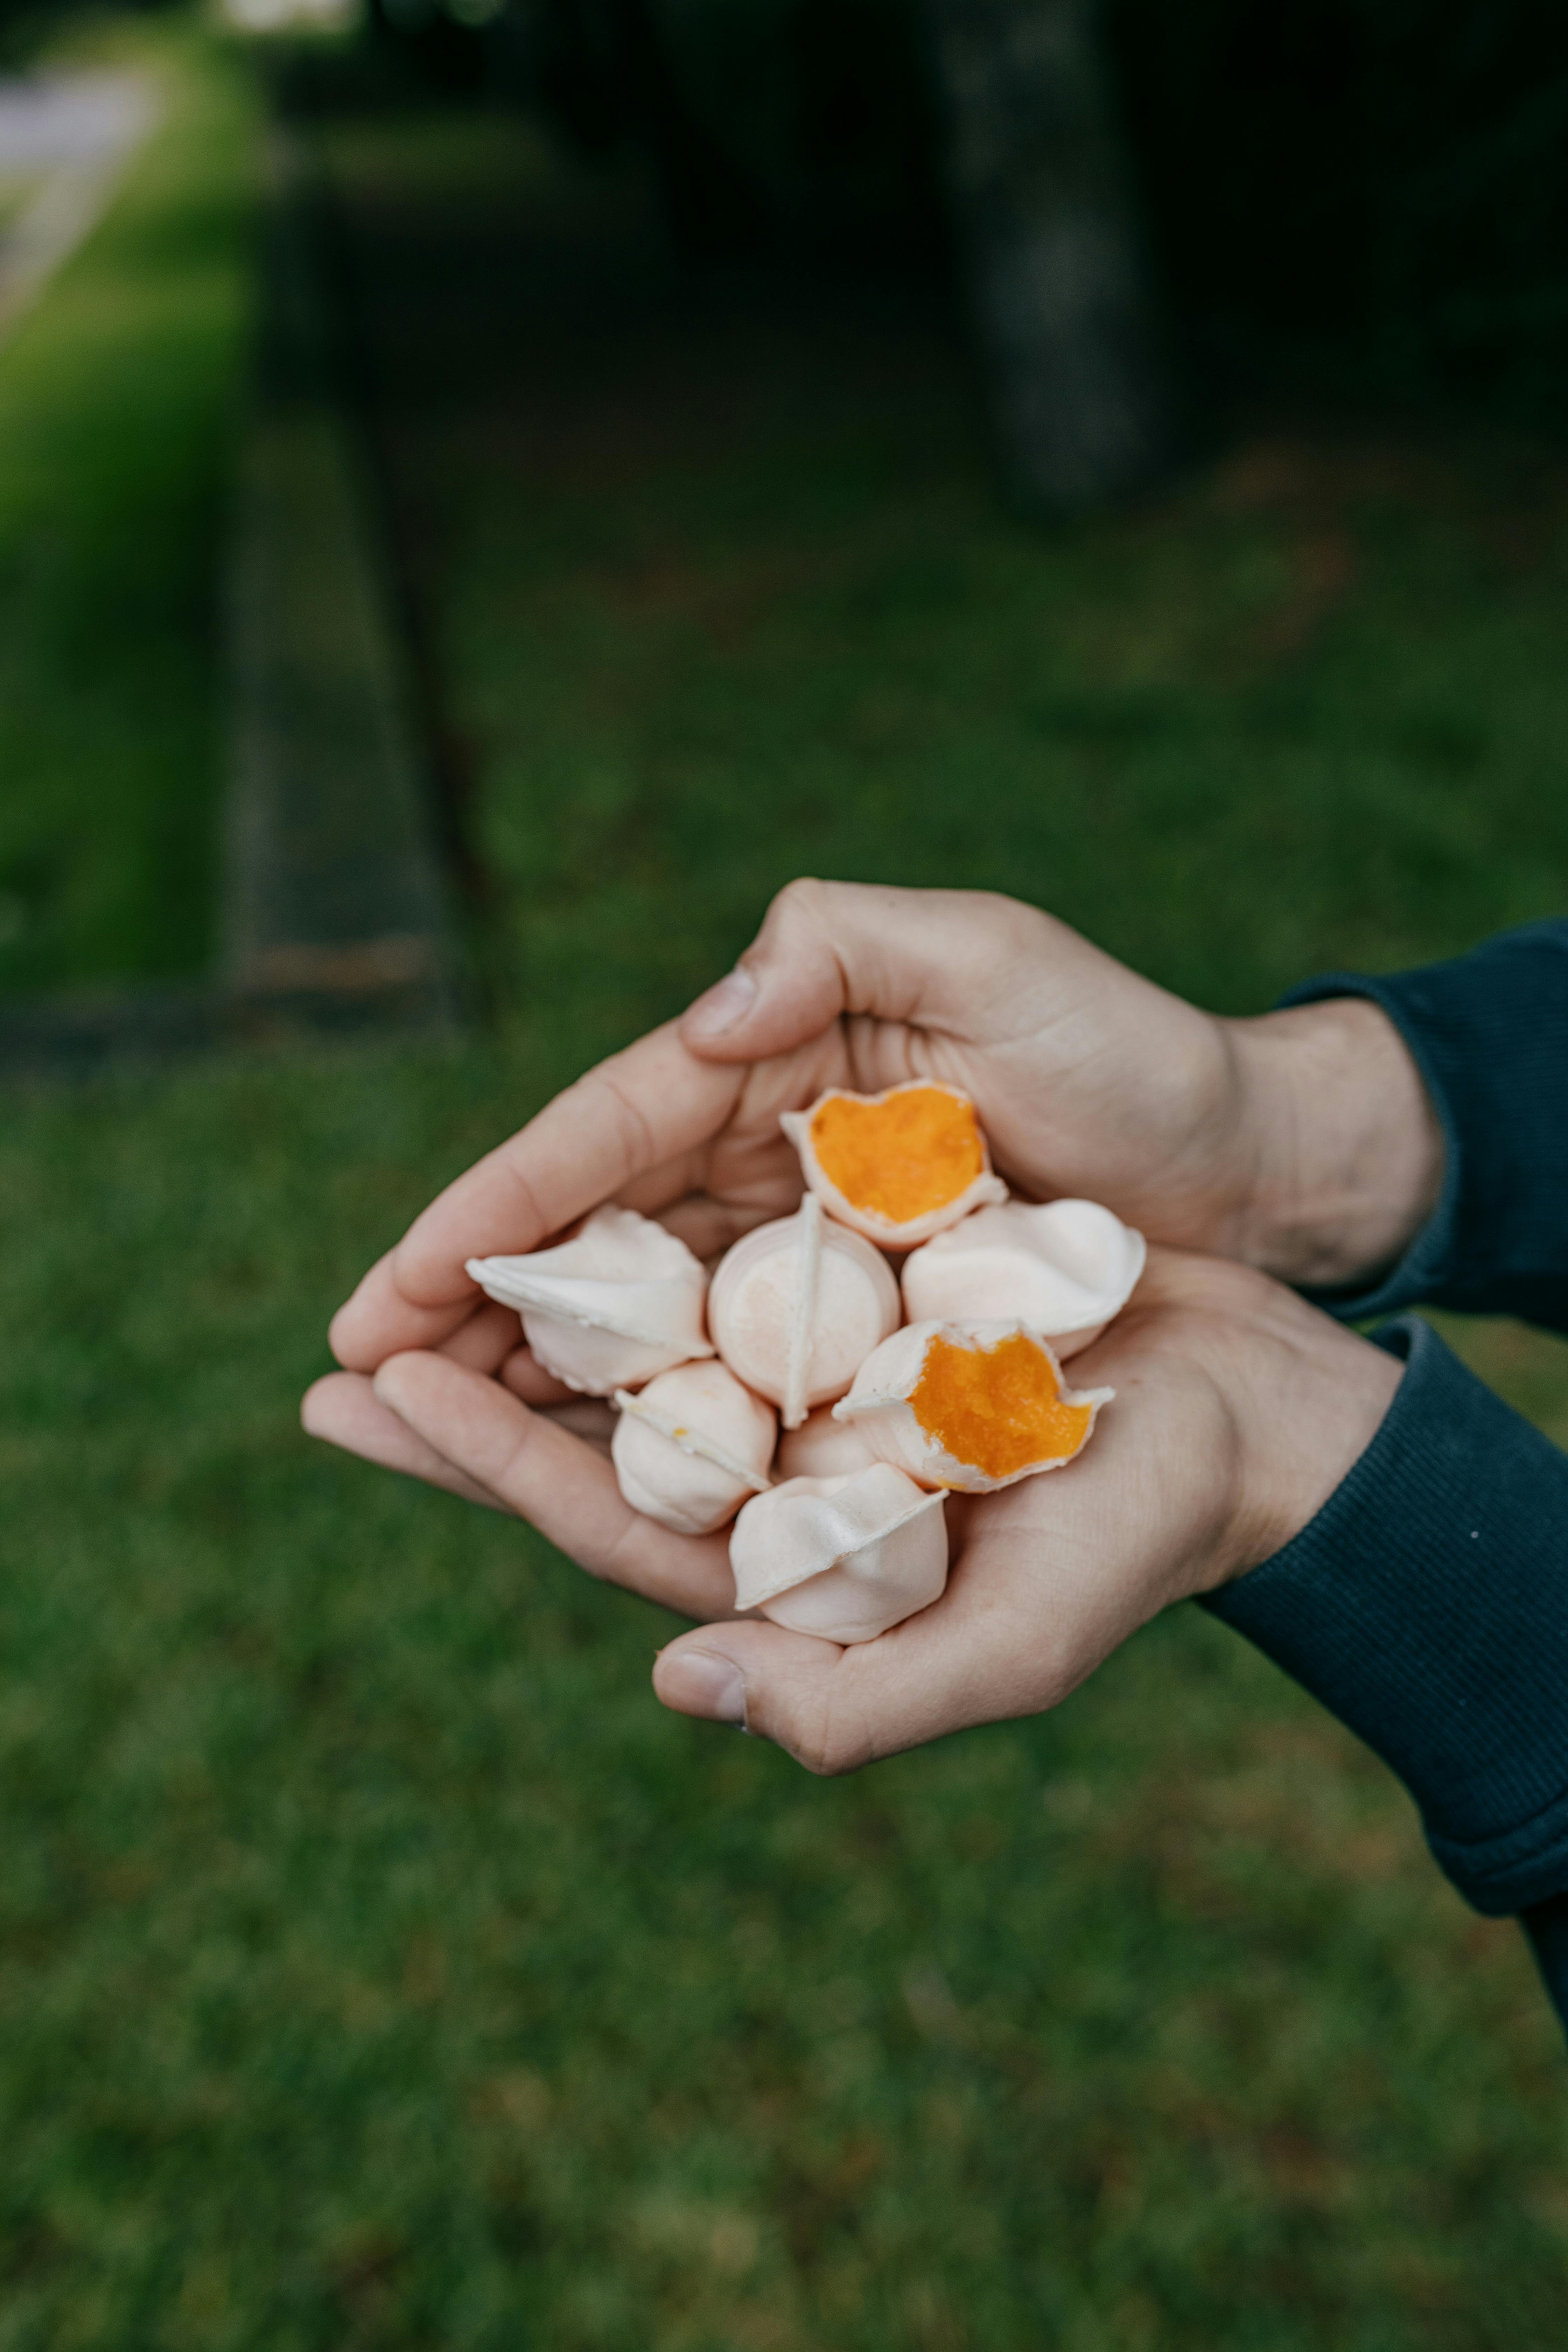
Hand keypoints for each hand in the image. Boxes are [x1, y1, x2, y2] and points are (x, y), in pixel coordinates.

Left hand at [307, 1251, 1401, 1773]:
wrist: (1244, 1416)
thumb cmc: (1142, 1536)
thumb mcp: (1018, 1646)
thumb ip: (860, 1700)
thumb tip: (683, 1688)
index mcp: (794, 1571)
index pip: (611, 1520)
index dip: (493, 1459)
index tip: (382, 1391)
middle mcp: (782, 1489)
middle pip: (595, 1443)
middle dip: (464, 1407)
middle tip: (337, 1362)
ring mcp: (812, 1401)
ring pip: (641, 1361)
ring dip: (533, 1323)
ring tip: (419, 1284)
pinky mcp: (853, 1319)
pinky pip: (720, 1283)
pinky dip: (643, 1253)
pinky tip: (575, 1216)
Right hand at [319, 881, 1440, 1457]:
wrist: (1253, 1170)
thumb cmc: (1134, 1055)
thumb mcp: (996, 954)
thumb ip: (834, 945)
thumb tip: (701, 1018)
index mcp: (772, 1063)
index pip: (597, 1139)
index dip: (484, 1211)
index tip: (387, 1291)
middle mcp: (765, 1159)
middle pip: (587, 1239)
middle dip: (472, 1306)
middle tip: (357, 1384)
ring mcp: (804, 1250)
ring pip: (637, 1318)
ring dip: (530, 1373)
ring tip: (420, 1434)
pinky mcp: (857, 1326)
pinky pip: (724, 1370)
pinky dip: (643, 1413)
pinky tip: (570, 1460)